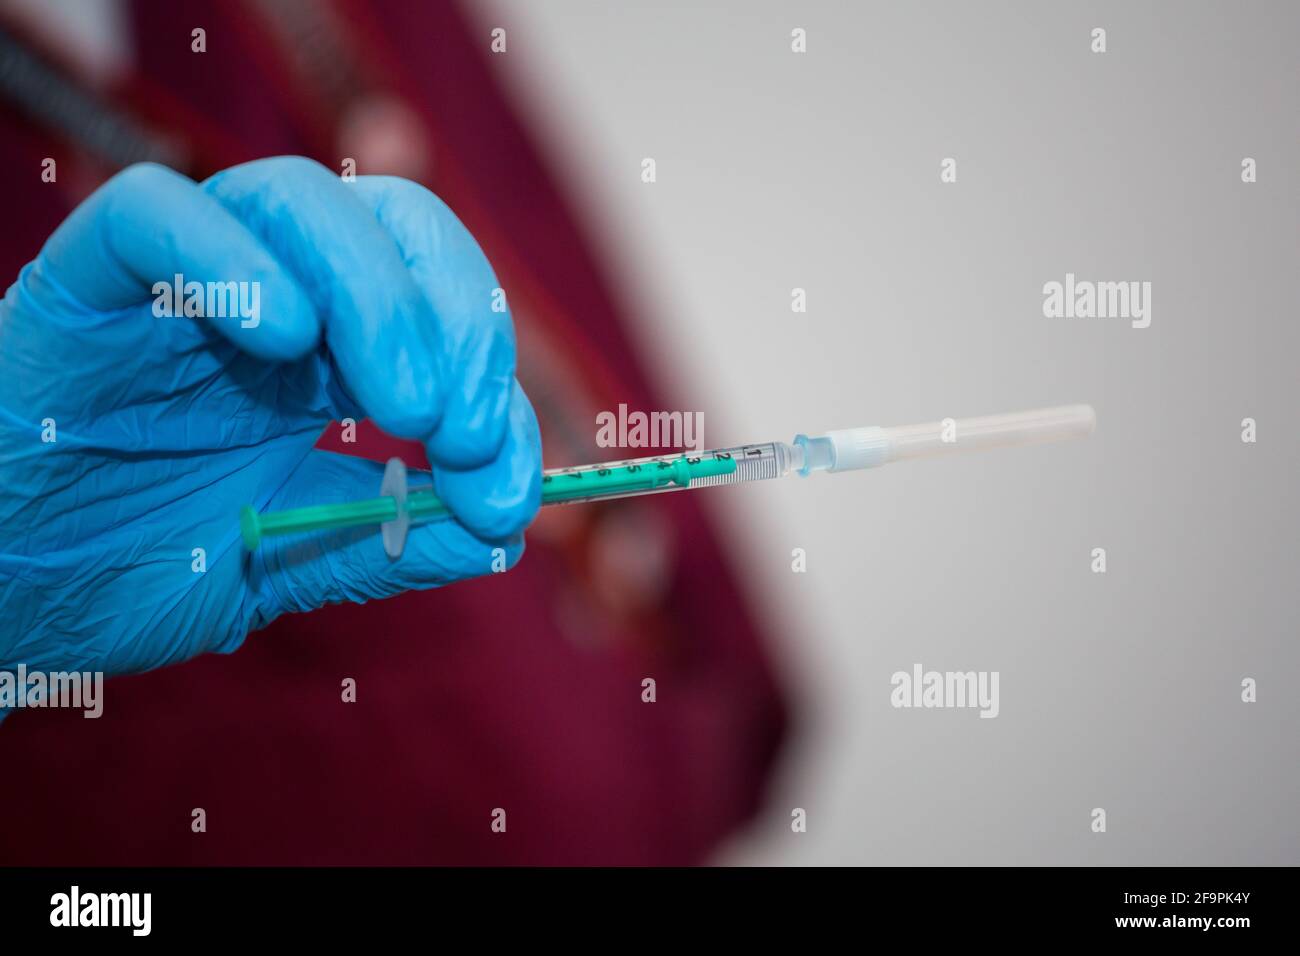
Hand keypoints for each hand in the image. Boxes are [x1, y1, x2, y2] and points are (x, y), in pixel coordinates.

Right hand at [0, 157, 540, 682]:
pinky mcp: (85, 281)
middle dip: (457, 317)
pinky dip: (227, 258)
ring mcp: (179, 280)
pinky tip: (284, 335)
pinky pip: (152, 214)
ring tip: (405, 403)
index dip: (491, 379)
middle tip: (466, 427)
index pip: (440, 305)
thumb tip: (500, 528)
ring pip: (294, 200)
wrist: (2, 597)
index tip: (504, 479)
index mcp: (324, 352)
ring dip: (376, 296)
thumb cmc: (132, 564)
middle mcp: (268, 296)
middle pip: (393, 223)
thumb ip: (389, 539)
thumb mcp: (289, 557)